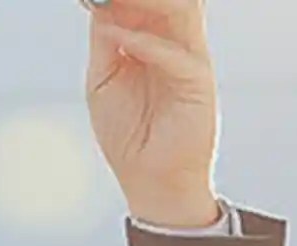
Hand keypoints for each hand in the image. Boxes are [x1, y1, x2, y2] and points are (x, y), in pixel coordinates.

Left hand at [86, 0, 220, 227]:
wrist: (148, 178)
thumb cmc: (127, 133)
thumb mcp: (103, 80)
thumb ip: (104, 42)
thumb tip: (98, 5)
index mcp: (153, 41)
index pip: (143, 4)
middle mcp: (175, 45)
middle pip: (166, 3)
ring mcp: (189, 61)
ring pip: (181, 15)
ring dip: (148, 5)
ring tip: (114, 0)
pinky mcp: (198, 84)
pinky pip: (178, 56)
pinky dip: (149, 45)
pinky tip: (122, 39)